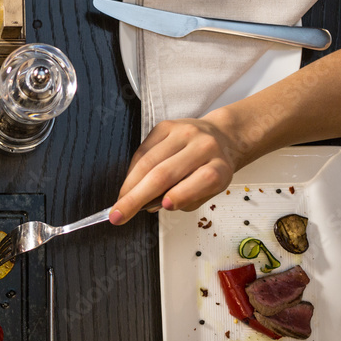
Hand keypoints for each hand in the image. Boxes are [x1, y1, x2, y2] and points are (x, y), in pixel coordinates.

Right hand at [109, 113, 243, 224]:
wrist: (220, 136)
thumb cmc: (213, 167)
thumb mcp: (211, 190)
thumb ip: (186, 200)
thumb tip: (151, 204)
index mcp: (220, 166)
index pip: (204, 179)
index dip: (182, 194)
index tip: (164, 206)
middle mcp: (204, 146)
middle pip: (165, 173)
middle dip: (137, 197)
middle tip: (119, 215)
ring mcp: (183, 133)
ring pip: (148, 162)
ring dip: (129, 185)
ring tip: (120, 202)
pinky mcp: (166, 126)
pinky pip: (142, 150)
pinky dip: (131, 170)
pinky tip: (129, 183)